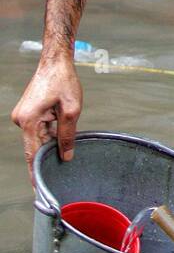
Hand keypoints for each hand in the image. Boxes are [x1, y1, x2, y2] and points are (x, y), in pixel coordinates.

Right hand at [12, 55, 82, 183]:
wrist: (55, 61)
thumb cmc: (63, 80)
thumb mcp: (71, 110)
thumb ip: (67, 135)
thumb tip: (66, 156)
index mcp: (29, 120)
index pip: (32, 155)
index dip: (36, 174)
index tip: (39, 191)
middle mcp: (22, 120)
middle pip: (36, 146)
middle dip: (49, 155)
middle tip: (60, 171)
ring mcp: (23, 116)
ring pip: (39, 138)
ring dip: (51, 140)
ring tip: (63, 139)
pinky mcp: (28, 113)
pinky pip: (38, 130)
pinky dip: (49, 133)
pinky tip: (59, 129)